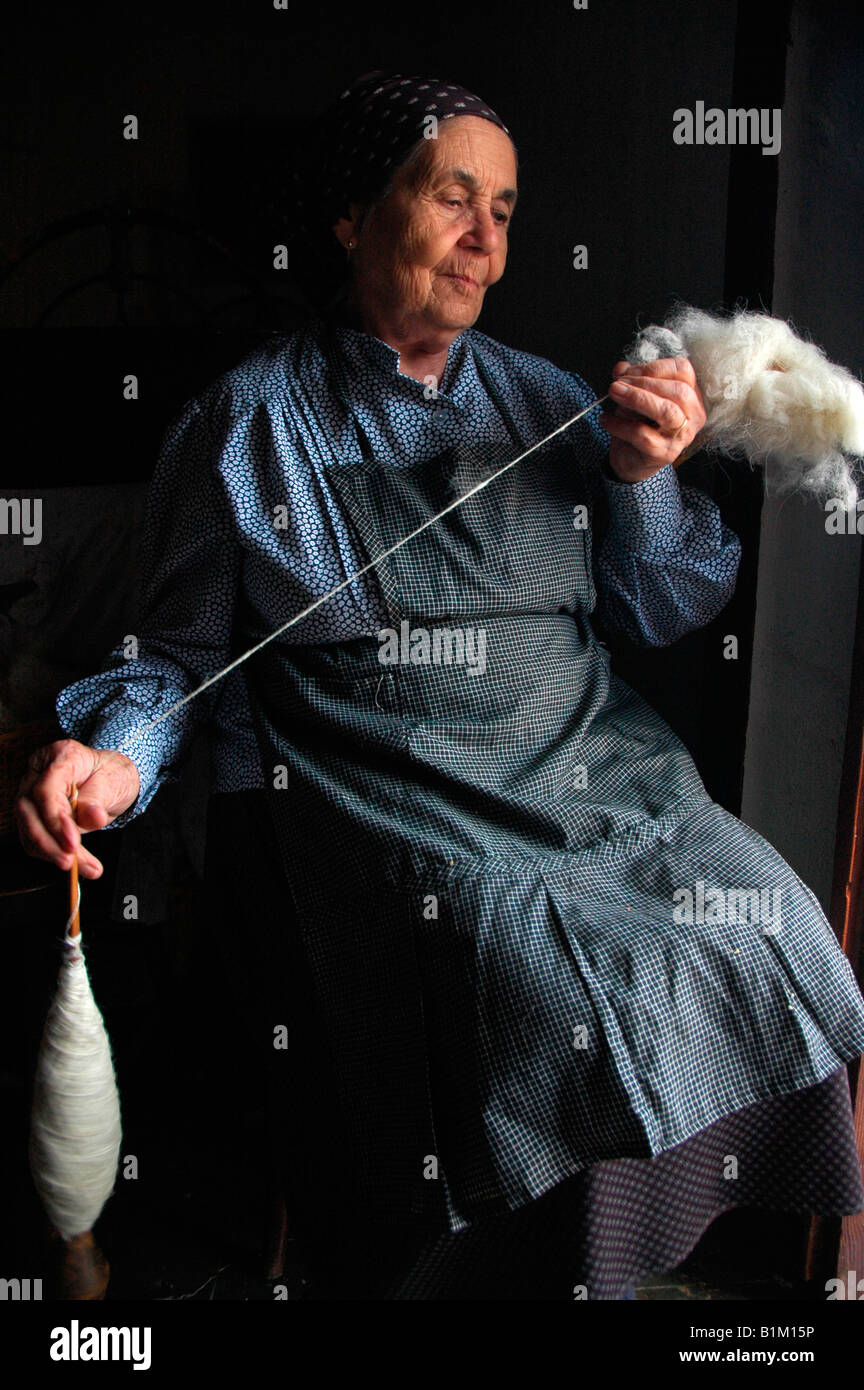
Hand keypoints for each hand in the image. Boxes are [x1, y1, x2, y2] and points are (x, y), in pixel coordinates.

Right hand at [15, 740, 140, 878]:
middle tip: (71, 862)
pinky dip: (49, 852)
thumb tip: (92, 818)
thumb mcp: (115, 782)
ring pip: (28, 826)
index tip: (72, 843)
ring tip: (82, 867)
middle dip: (49, 842)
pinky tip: (73, 862)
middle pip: (30, 810)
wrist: (110, 777)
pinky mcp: (32, 811)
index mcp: (62, 755)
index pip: (46, 789)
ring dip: (50, 852)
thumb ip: (99, 800)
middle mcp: (39, 771)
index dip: (55, 819)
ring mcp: (31, 791)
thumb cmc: (112, 774)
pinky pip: (32, 836)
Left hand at [600, 357, 706, 481]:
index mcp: (691, 395)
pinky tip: (606, 419)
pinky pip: (642, 435)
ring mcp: (681, 437)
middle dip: (644, 382)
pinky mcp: (664, 454)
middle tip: (617, 384)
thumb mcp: (635, 396)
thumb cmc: (639, 423)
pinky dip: (620, 425)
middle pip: (678, 391)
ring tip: (614, 392)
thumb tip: (621, 367)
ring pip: (666, 412)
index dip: (655, 367)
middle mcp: (693, 416)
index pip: (684, 370)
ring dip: (637, 398)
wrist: (632, 460)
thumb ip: (630, 378)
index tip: (629, 372)